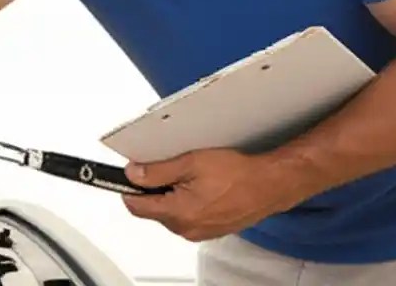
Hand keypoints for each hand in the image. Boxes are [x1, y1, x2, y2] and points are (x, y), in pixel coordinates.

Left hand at [119, 149, 303, 241]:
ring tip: (190, 176)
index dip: (128, 188)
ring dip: (171, 195)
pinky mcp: (209, 230)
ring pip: (169, 212)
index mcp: (178, 213)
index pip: (136, 206)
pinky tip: (201, 187)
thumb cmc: (238, 174)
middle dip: (153, 189)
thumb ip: (157, 171)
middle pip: (152, 209)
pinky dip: (186, 202)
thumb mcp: (191, 162)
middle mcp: (186, 228)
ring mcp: (198, 232)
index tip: (126, 177)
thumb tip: (133, 174)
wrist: (269, 185)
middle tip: (167, 168)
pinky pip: (186, 216)